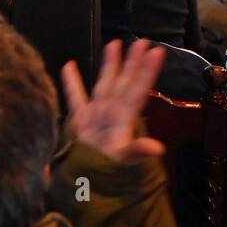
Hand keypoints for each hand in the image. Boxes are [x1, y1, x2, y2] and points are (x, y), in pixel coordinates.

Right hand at [61, 39, 166, 164]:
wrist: (86, 185)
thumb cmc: (108, 172)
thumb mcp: (123, 161)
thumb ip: (137, 151)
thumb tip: (157, 147)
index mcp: (123, 118)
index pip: (137, 89)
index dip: (145, 71)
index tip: (156, 52)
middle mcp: (112, 111)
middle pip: (124, 82)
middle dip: (132, 62)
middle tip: (144, 41)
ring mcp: (97, 114)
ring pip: (104, 84)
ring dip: (110, 64)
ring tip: (114, 43)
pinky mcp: (80, 120)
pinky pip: (76, 97)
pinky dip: (72, 82)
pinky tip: (69, 65)